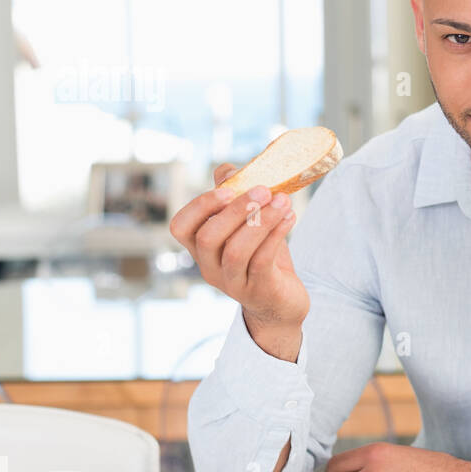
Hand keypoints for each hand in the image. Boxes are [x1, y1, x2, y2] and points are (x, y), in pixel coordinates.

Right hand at [169, 162, 309, 327]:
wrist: (282, 302)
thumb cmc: (261, 256)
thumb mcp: (246, 226)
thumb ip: (234, 198)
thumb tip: (228, 169)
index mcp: (201, 248)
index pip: (180, 227)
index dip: (199, 206)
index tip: (227, 189)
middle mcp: (210, 267)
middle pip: (208, 238)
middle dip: (236, 210)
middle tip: (264, 189)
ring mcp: (232, 282)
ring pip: (236, 250)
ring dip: (261, 221)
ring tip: (283, 200)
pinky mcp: (258, 290)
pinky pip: (261, 261)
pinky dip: (276, 235)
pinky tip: (290, 217)